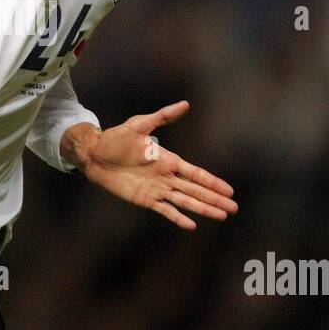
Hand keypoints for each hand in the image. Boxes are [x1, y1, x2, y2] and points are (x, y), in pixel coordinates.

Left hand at [80, 100, 237, 229]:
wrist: (95, 154)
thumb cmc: (116, 138)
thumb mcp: (139, 125)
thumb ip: (162, 117)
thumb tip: (185, 104)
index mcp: (168, 160)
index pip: (195, 173)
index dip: (212, 182)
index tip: (229, 190)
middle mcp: (166, 176)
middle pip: (196, 190)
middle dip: (214, 199)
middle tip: (233, 209)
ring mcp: (157, 189)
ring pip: (185, 201)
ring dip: (203, 209)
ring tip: (221, 216)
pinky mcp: (145, 200)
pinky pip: (165, 210)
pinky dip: (178, 218)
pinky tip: (192, 225)